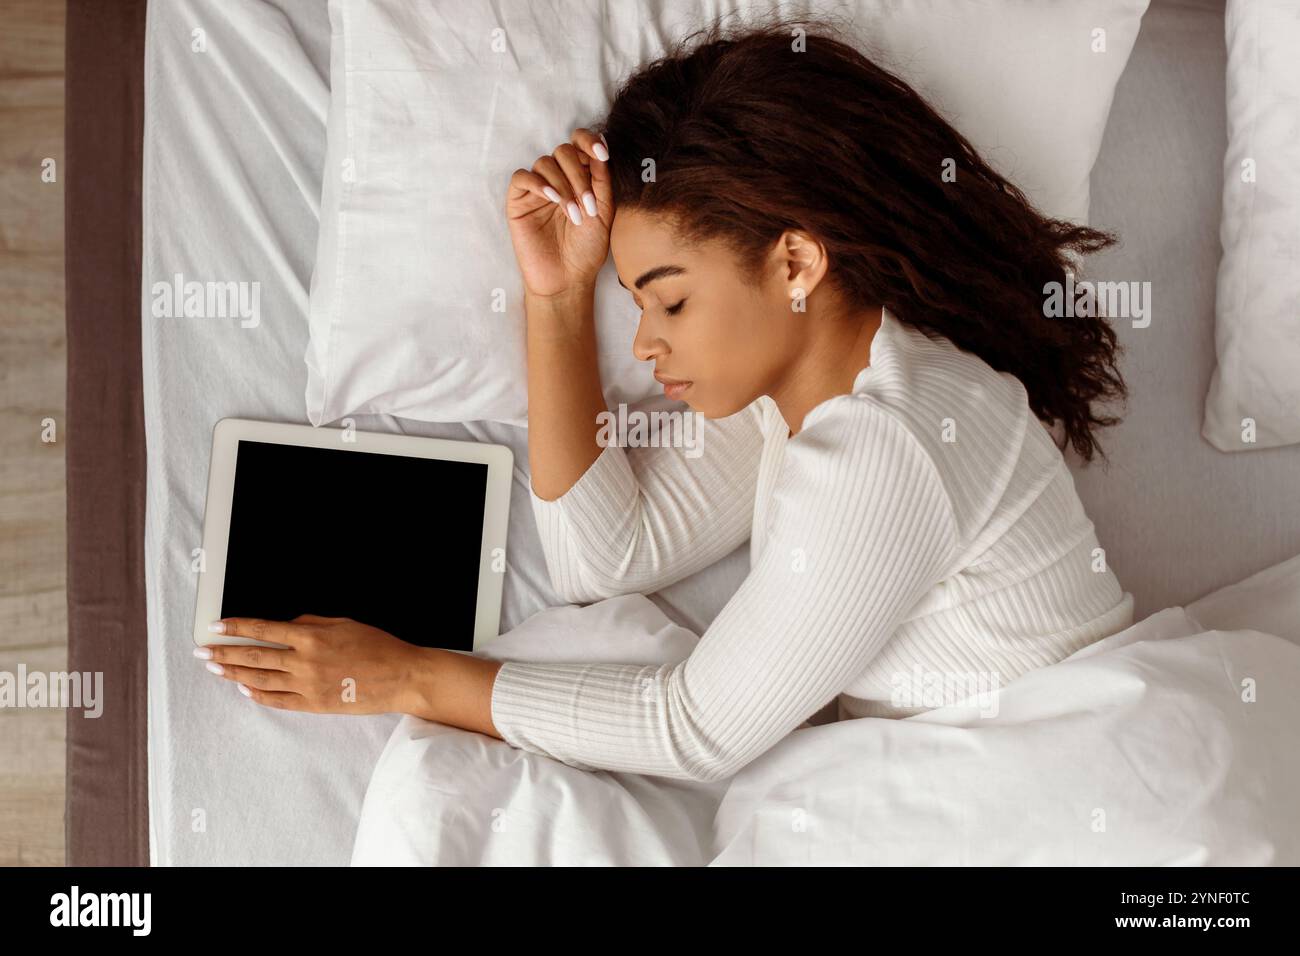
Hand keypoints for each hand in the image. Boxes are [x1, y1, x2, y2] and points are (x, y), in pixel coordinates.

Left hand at [195, 614, 434, 715]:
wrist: (401, 677)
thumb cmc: (377, 646)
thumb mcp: (343, 624)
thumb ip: (310, 623)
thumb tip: (285, 627)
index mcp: (311, 637)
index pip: (263, 630)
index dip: (237, 627)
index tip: (216, 626)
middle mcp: (304, 662)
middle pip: (254, 657)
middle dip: (224, 653)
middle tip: (202, 652)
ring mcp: (307, 686)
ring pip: (260, 680)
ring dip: (234, 674)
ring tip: (216, 669)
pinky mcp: (314, 705)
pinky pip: (278, 701)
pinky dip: (258, 695)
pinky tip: (244, 689)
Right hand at [506, 126, 611, 296]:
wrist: (567, 279)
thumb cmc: (587, 249)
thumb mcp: (604, 212)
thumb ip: (602, 179)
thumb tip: (601, 144)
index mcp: (581, 177)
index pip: (580, 144)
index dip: (588, 140)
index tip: (601, 153)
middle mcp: (558, 179)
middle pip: (564, 152)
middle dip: (578, 175)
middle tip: (588, 204)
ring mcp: (538, 190)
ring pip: (545, 163)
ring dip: (563, 185)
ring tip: (573, 215)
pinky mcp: (519, 201)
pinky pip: (522, 177)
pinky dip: (539, 183)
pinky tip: (553, 198)